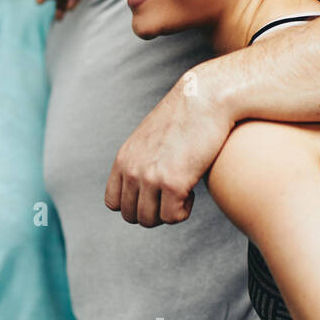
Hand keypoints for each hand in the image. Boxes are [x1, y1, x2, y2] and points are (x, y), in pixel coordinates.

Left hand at [106, 68, 232, 226]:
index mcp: (123, 159)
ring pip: (149, 220)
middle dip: (153, 212)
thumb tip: (145, 186)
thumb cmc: (185, 118)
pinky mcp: (172, 182)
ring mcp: (149, 177)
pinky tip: (192, 190)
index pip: (113, 202)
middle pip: (131, 215)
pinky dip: (183, 211)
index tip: (155, 194)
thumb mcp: (150, 138)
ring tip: (182, 192)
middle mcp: (131, 169)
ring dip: (168, 213)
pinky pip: (172, 216)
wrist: (206, 98)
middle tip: (172, 196)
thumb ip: (141, 160)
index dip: (135, 204)